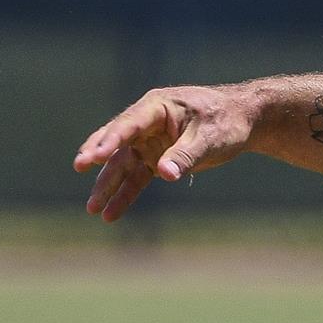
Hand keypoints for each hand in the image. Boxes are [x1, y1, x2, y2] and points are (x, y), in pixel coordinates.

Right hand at [74, 85, 260, 221]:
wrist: (243, 122)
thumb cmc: (226, 122)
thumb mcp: (210, 138)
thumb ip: (186, 155)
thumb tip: (164, 174)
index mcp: (157, 107)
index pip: (129, 124)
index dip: (111, 139)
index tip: (93, 155)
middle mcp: (147, 123)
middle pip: (117, 142)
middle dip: (98, 156)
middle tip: (79, 167)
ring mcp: (149, 142)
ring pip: (123, 164)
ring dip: (108, 185)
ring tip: (92, 209)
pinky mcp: (156, 158)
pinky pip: (137, 178)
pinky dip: (125, 194)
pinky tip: (111, 214)